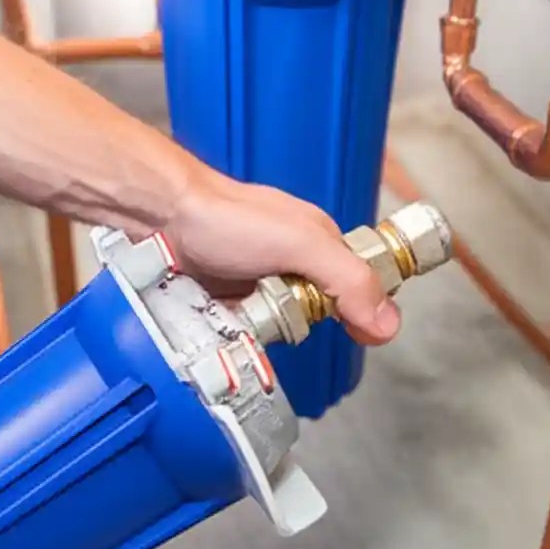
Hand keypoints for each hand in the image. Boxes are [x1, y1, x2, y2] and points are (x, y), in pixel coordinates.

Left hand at [165, 169, 401, 344]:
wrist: (162, 215)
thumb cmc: (227, 217)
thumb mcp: (300, 245)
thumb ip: (347, 280)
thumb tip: (387, 321)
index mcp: (321, 242)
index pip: (361, 285)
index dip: (364, 312)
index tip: (358, 333)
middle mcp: (294, 261)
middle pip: (320, 312)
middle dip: (305, 323)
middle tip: (284, 313)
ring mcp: (262, 280)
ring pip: (283, 325)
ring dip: (271, 331)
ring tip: (250, 317)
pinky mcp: (232, 297)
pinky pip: (249, 328)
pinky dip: (242, 332)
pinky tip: (230, 325)